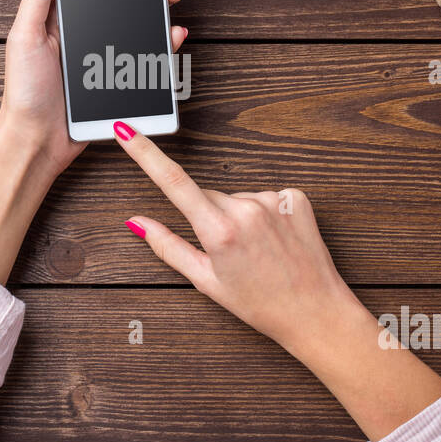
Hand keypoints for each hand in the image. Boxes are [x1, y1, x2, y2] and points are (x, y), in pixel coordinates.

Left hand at [0, 0, 188, 177]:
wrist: (37, 140)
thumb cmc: (24, 92)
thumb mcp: (24, 36)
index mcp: (61, 17)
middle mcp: (84, 32)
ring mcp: (103, 55)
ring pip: (139, 23)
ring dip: (159, 6)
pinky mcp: (118, 79)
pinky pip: (146, 55)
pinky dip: (164, 43)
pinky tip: (173, 33)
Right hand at [114, 124, 353, 358]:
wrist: (315, 311)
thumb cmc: (261, 304)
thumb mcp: (206, 280)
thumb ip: (168, 246)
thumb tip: (137, 222)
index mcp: (219, 231)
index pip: (172, 181)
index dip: (143, 152)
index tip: (125, 130)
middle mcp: (246, 209)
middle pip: (208, 196)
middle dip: (209, 217)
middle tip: (229, 252)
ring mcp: (273, 201)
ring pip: (237, 198)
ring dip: (239, 217)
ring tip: (257, 250)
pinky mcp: (295, 198)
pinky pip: (266, 198)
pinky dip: (265, 215)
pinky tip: (275, 240)